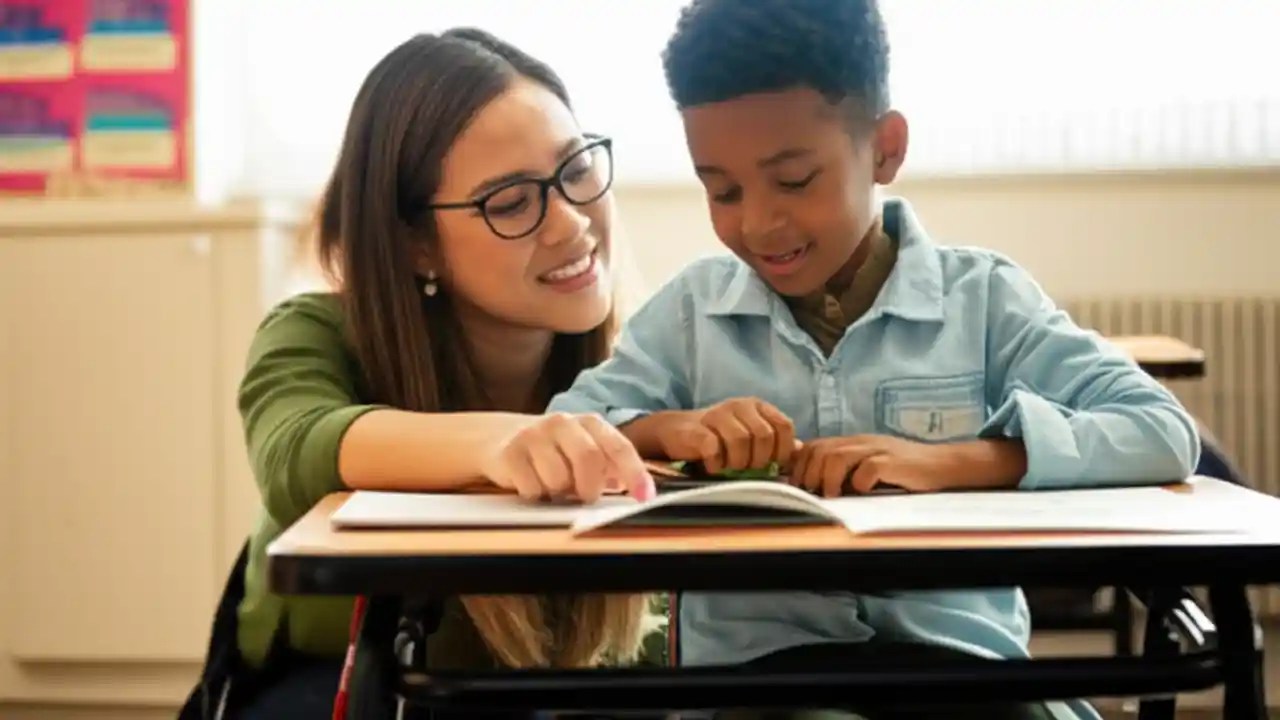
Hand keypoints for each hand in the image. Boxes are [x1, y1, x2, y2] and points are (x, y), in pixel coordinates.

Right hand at [482, 413, 654, 502]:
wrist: (501, 438)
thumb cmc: (555, 451)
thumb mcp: (585, 452)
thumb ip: (611, 467)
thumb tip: (639, 489)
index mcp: (590, 423)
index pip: (619, 447)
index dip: (635, 473)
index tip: (645, 497)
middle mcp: (563, 422)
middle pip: (589, 457)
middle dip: (590, 486)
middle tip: (585, 497)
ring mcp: (534, 435)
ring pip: (558, 478)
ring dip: (560, 494)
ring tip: (555, 487)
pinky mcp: (510, 453)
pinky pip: (533, 488)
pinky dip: (538, 496)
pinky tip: (534, 485)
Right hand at [654, 398, 795, 474]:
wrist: (677, 432)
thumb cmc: (719, 437)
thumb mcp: (750, 435)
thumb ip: (774, 441)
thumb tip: (799, 448)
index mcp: (757, 406)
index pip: (784, 425)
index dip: (782, 449)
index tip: (772, 464)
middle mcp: (739, 406)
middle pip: (764, 435)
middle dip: (759, 459)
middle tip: (747, 469)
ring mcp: (717, 414)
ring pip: (741, 441)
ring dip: (737, 462)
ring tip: (729, 467)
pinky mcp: (698, 429)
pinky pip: (714, 448)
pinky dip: (716, 464)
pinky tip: (713, 466)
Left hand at [790, 435, 957, 496]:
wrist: (940, 465)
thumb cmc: (902, 471)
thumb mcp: (868, 466)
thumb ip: (845, 470)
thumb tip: (813, 485)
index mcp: (852, 443)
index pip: (814, 446)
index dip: (800, 466)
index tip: (798, 487)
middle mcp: (861, 442)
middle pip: (821, 450)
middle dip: (810, 474)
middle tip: (814, 494)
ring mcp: (877, 450)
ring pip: (837, 457)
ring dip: (829, 480)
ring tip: (833, 497)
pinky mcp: (893, 462)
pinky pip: (868, 470)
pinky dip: (860, 483)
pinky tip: (863, 492)